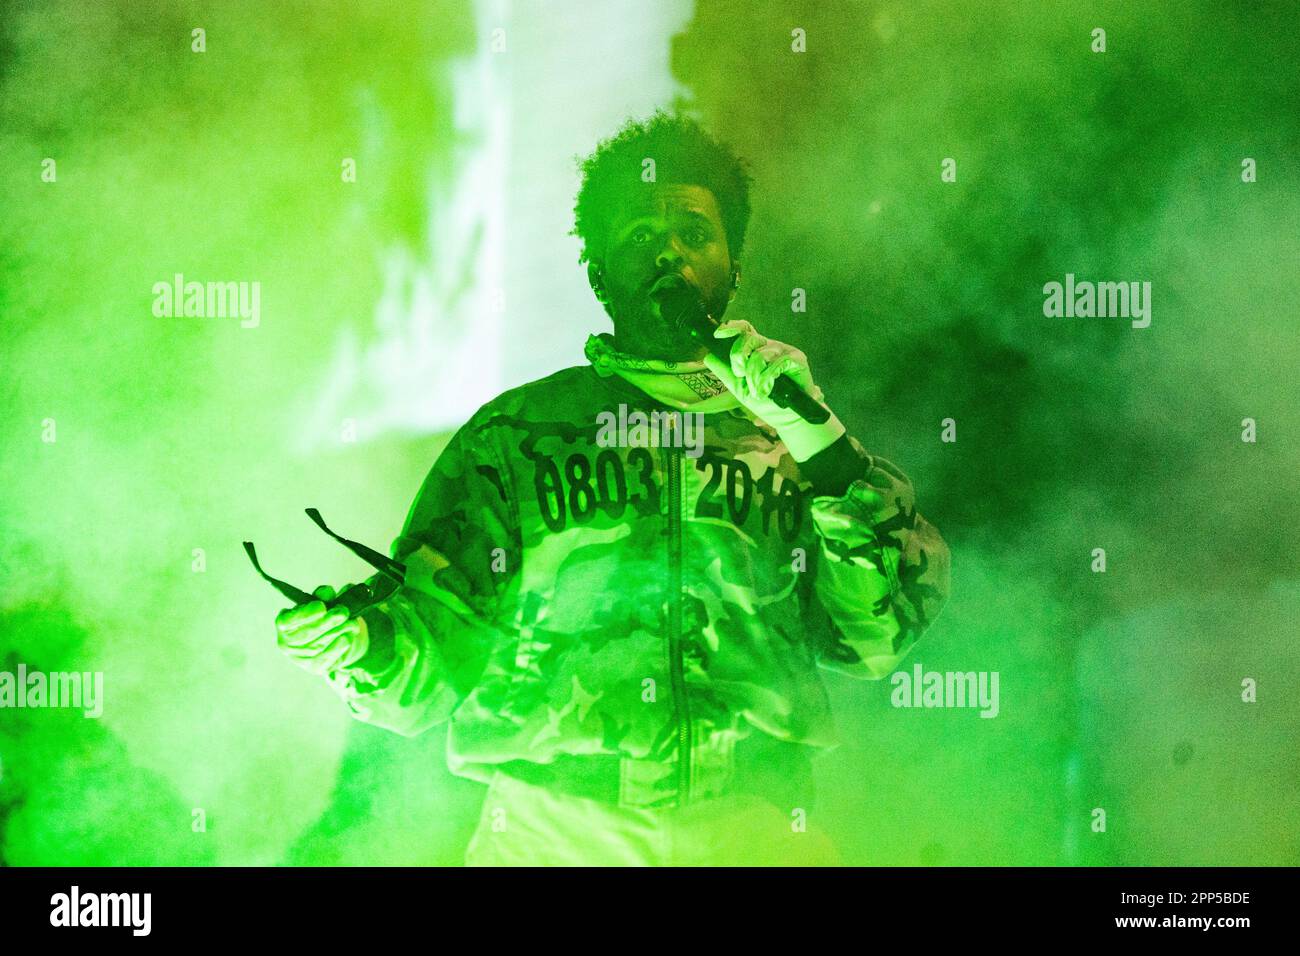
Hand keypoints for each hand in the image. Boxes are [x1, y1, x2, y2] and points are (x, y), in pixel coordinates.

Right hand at [275, 585, 368, 675]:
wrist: (337, 640)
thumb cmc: (326, 618)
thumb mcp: (325, 604)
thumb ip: (324, 597)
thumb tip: (326, 591)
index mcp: (284, 624)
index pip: (287, 621)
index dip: (304, 614)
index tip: (321, 606)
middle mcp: (287, 644)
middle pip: (306, 634)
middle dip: (327, 622)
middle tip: (343, 612)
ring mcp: (300, 659)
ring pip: (319, 645)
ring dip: (338, 632)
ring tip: (352, 622)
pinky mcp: (315, 668)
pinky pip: (327, 657)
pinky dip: (339, 646)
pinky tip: (348, 637)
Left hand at [703, 319, 819, 417]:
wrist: (786, 418)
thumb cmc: (765, 401)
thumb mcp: (739, 387)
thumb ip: (724, 372)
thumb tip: (708, 356)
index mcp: (755, 349)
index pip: (743, 329)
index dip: (731, 327)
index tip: (718, 334)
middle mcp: (768, 346)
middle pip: (747, 338)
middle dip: (738, 358)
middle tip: (740, 376)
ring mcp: (783, 350)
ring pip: (759, 354)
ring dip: (754, 377)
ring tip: (757, 392)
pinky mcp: (796, 359)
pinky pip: (776, 363)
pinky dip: (767, 379)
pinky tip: (767, 390)